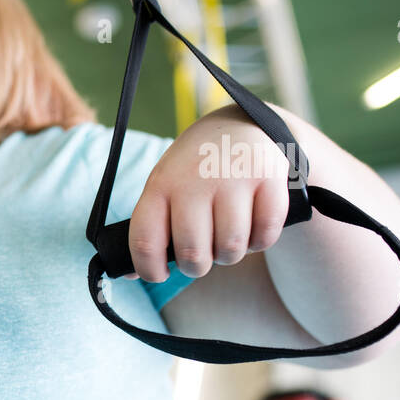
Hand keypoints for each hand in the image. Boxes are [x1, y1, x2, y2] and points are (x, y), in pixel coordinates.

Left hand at [123, 108, 290, 281]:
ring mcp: (233, 177)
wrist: (241, 124)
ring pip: (231, 249)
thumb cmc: (195, 171)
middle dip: (196, 266)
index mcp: (161, 185)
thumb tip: (130, 275)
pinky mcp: (269, 178)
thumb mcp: (164, 186)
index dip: (149, 270)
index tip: (160, 274)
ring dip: (229, 254)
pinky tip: (252, 227)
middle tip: (201, 256)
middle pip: (193, 253)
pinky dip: (260, 241)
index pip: (145, 241)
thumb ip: (150, 228)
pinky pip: (265, 235)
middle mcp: (194, 180)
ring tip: (226, 237)